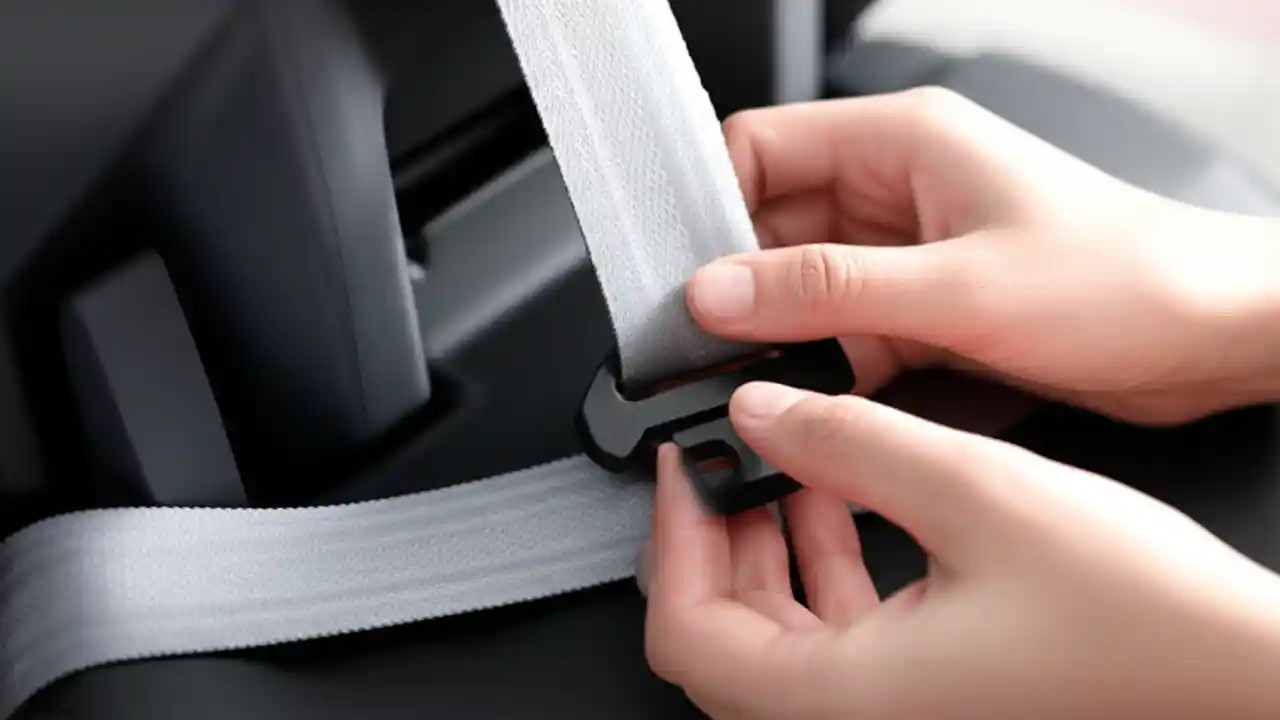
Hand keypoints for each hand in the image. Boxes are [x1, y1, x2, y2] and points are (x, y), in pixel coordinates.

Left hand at [641, 383, 1279, 718]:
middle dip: (717, 537)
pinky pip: (841, 639)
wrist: (1247, 679)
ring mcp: (896, 718)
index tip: (682, 467)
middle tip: (723, 460)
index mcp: (847, 700)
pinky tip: (848, 500)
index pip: (687, 634)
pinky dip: (827, 567)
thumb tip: (762, 414)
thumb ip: (852, 444)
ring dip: (771, 546)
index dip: (670, 539)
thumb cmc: (1149, 625)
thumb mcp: (979, 495)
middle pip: (723, 639)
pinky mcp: (934, 699)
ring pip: (780, 638)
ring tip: (782, 463)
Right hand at [689, 88, 1279, 423]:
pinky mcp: (927, 303)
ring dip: (784, 330)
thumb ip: (825, 291)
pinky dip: (828, 360)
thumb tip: (719, 292)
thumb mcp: (956, 288)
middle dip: (740, 284)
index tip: (683, 275)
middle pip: (772, 224)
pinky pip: (846, 326)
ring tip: (767, 374)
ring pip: (803, 283)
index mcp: (901, 142)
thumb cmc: (1124, 279)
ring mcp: (910, 248)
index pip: (758, 148)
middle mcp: (898, 188)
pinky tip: (822, 393)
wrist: (1213, 336)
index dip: (709, 206)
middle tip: (712, 343)